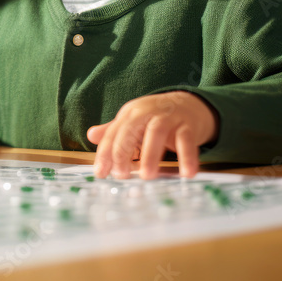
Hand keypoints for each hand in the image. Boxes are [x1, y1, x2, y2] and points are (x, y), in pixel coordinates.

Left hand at [87, 91, 217, 179]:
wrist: (190, 104)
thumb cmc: (156, 117)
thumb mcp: (134, 121)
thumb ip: (114, 131)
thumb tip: (91, 136)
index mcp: (130, 113)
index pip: (113, 134)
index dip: (105, 154)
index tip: (100, 173)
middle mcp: (147, 112)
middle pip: (130, 130)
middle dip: (122, 153)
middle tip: (121, 175)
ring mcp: (168, 117)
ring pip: (156, 133)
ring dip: (150, 155)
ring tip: (147, 176)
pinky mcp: (188, 125)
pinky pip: (187, 141)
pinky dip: (187, 157)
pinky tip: (186, 174)